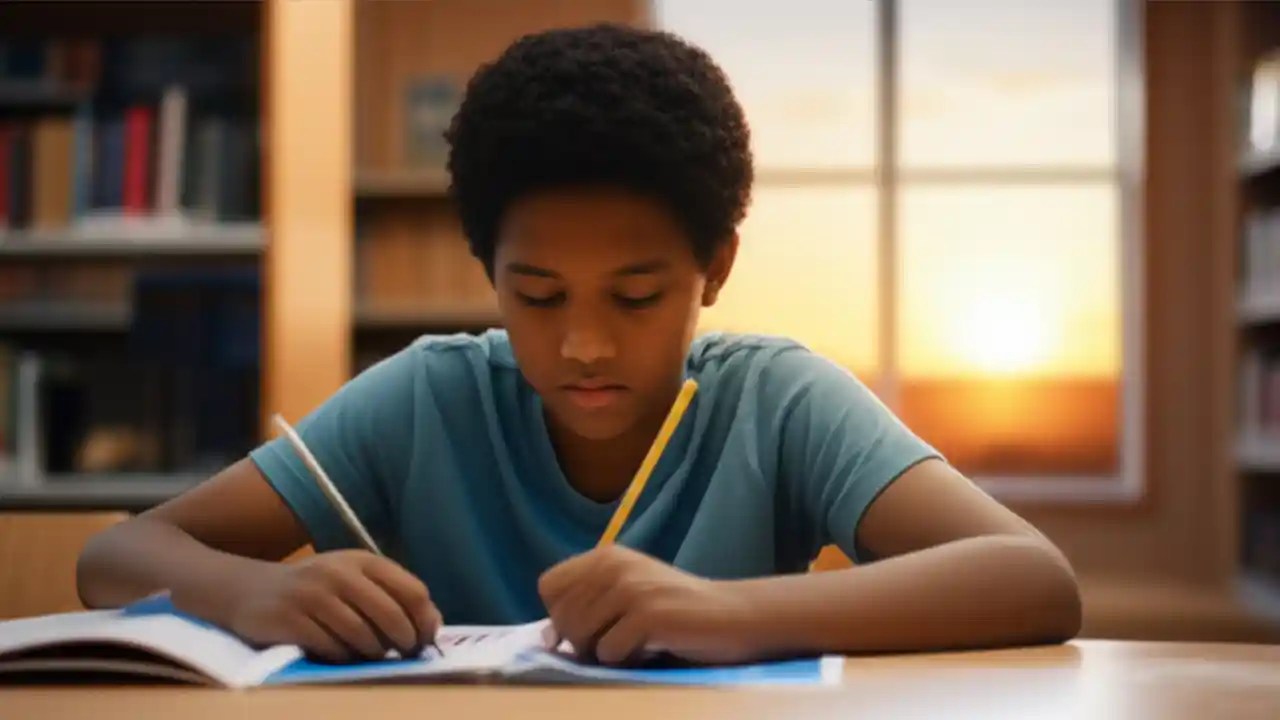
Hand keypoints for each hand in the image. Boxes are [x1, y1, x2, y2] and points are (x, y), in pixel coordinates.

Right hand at [223, 550, 442, 662]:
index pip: (413, 590)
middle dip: (404, 643)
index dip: (425, 620)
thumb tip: (433, 625)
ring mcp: (314, 595)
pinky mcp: (292, 620)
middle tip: (402, 655)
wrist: (247, 590)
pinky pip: (333, 649)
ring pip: (364, 637)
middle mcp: (340, 573)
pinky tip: (340, 655)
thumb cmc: (312, 590)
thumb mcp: (351, 580)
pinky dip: (343, 658)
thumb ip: (391, 596)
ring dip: (373, 654)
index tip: (425, 640)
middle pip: (392, 616)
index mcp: (363, 561)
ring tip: (370, 655)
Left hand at [538, 545, 759, 665]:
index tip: (588, 626)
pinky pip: (608, 652)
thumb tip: (548, 638)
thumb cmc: (676, 612)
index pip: (548, 585)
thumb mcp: (627, 595)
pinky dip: (626, 660)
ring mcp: (631, 587)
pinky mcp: (648, 614)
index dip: (560, 612)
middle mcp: (614, 564)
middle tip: (618, 641)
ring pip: (580, 636)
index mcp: (606, 555)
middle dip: (582, 641)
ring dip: (603, 652)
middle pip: (561, 617)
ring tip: (635, 643)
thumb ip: (587, 607)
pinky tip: (651, 648)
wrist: (733, 615)